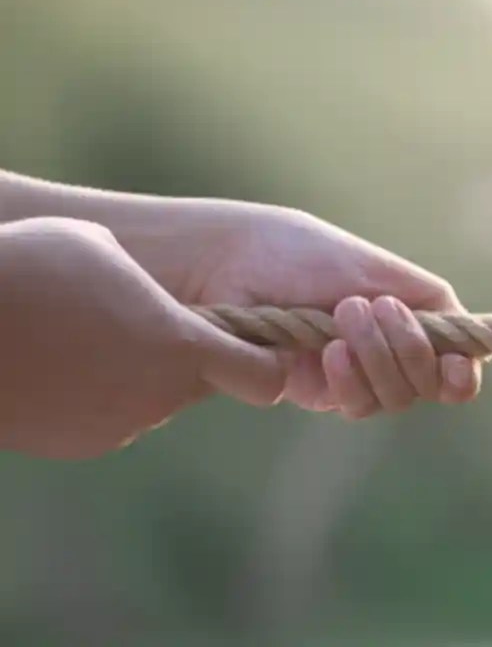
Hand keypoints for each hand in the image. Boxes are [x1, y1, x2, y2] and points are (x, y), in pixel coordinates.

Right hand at [0, 218, 283, 458]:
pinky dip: (97, 394)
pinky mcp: (79, 443)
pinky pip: (108, 415)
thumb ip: (144, 281)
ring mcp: (119, 425)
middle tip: (140, 322)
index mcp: (182, 346)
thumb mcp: (96, 247)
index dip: (266, 361)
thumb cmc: (26, 269)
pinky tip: (57, 363)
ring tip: (83, 336)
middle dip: (188, 357)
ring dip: (135, 373)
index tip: (254, 343)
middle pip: (203, 381)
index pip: (266, 378)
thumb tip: (147, 300)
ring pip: (153, 398)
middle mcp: (162, 396)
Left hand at [165, 204, 482, 416]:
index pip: (453, 358)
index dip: (462, 371)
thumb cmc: (304, 254)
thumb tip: (470, 346)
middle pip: (430, 382)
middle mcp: (386, 350)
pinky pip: (357, 405)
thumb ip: (430, 305)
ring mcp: (354, 373)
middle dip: (410, 349)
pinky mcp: (317, 392)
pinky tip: (329, 352)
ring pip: (397, 397)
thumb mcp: (378, 270)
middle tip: (377, 309)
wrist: (231, 264)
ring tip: (344, 316)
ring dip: (380, 359)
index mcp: (408, 316)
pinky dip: (352, 381)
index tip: (458, 364)